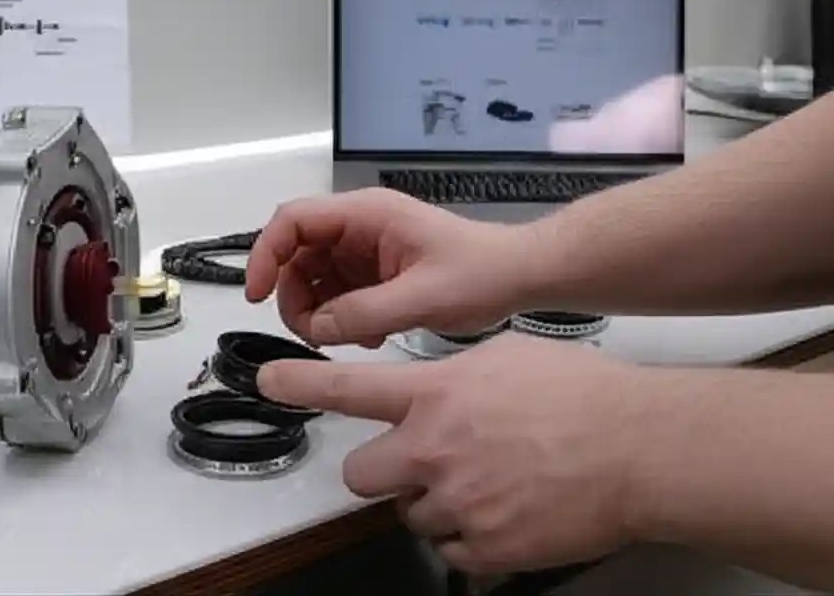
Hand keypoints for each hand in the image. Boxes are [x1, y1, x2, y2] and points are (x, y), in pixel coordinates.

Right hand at [245, 188, 540, 346]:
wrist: (521, 276)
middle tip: (313, 334)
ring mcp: (364, 250)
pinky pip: (336, 294)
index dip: (265, 254)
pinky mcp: (374, 272)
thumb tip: (315, 329)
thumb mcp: (421, 296)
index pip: (292, 221)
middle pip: (295, 254)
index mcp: (366, 215)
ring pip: (312, 278)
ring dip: (319, 313)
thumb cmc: (481, 273)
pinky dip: (341, 319)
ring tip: (351, 339)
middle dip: (294, 296)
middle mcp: (358, 227)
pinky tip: (371, 337)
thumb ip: (363, 313)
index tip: (257, 294)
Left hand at [257, 332, 650, 573]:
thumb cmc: (584, 397)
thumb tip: (435, 386)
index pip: (347, 389)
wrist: (640, 448)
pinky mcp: (485, 545)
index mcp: (436, 396)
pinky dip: (472, 535)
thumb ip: (453, 375)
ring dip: (436, 502)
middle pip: (361, 475)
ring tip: (488, 481)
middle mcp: (434, 450)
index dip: (298, 384)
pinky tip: (507, 509)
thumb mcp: (506, 357)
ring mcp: (457, 502)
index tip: (268, 378)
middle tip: (421, 463)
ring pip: (410, 514)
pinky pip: (452, 550)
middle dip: (382, 472)